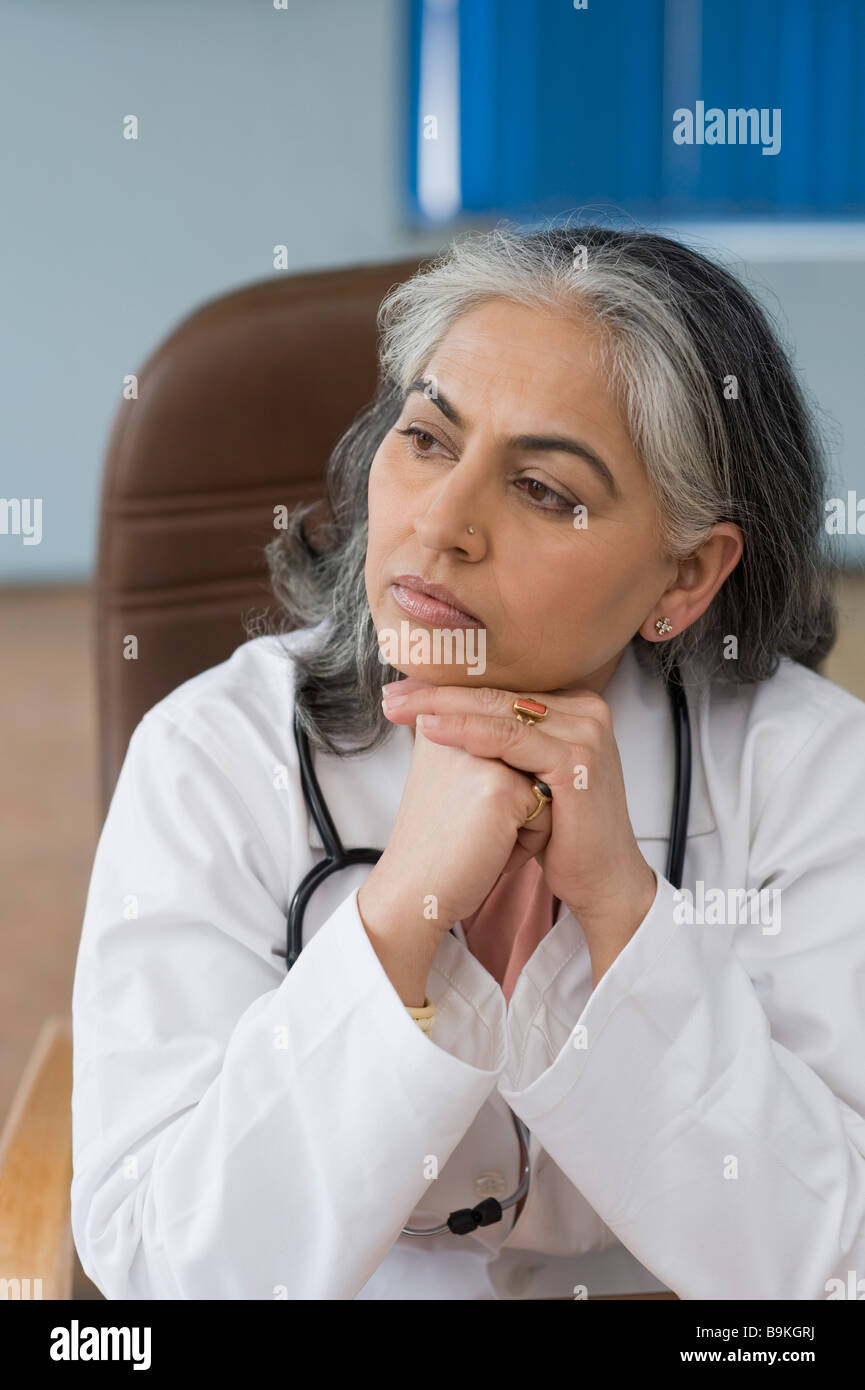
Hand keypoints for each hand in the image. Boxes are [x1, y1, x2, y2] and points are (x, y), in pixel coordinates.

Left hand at [382, 676, 657, 971]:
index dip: (449, 689)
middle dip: (439, 693)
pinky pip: (512, 740)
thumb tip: (436, 714)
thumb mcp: (526, 777)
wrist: (601, 881)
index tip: (400, 693)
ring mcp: (587, 734)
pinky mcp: (577, 762)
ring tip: (402, 708)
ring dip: (445, 708)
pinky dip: (468, 732)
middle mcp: (588, 711)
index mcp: (576, 708)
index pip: (502, 690)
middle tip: (392, 695)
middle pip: (500, 696)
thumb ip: (499, 742)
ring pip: (501, 712)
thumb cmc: (559, 833)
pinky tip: (431, 730)